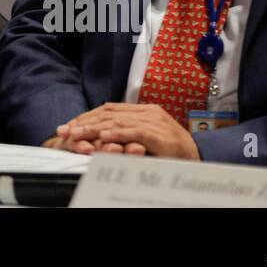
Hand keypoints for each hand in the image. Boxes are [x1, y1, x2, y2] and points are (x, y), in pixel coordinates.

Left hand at [57, 103, 199, 159]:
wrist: (201, 157)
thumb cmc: (172, 152)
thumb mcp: (147, 139)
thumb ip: (129, 133)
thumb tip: (101, 135)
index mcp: (144, 110)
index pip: (110, 109)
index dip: (88, 116)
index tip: (70, 125)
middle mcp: (148, 112)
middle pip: (110, 113)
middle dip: (85, 122)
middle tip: (65, 130)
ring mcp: (155, 122)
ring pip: (118, 122)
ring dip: (94, 129)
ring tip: (77, 134)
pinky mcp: (160, 135)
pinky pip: (135, 133)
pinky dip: (117, 135)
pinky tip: (103, 138)